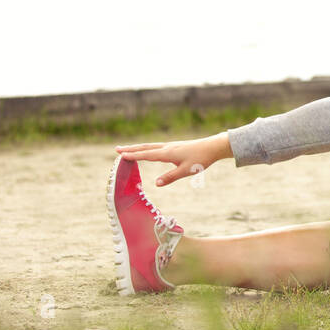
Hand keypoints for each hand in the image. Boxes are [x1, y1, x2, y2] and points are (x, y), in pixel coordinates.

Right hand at [114, 133, 231, 186]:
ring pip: (150, 146)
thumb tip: (156, 183)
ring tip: (127, 149)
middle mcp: (167, 147)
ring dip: (138, 147)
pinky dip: (147, 148)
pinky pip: (156, 147)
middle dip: (131, 149)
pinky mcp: (175, 146)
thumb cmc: (201, 159)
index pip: (147, 154)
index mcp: (168, 153)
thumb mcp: (186, 171)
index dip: (133, 155)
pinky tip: (147, 150)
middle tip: (116, 149)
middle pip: (145, 147)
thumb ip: (171, 177)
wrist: (213, 147)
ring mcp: (171, 146)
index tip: (120, 156)